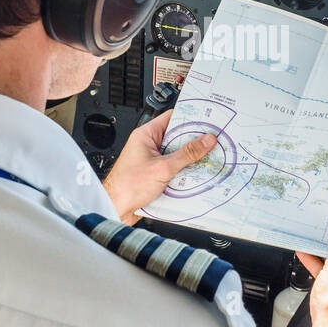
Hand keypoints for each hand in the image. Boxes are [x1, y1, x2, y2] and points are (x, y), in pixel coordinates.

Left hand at [101, 110, 217, 224]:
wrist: (116, 209)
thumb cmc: (126, 186)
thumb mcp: (163, 167)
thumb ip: (186, 154)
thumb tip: (206, 140)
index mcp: (146, 135)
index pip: (172, 117)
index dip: (190, 117)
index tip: (207, 119)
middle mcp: (149, 145)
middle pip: (177, 138)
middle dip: (194, 141)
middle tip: (212, 142)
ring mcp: (153, 160)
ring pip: (177, 154)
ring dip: (190, 158)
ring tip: (207, 158)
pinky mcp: (156, 174)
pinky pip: (175, 168)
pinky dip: (185, 171)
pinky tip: (195, 174)